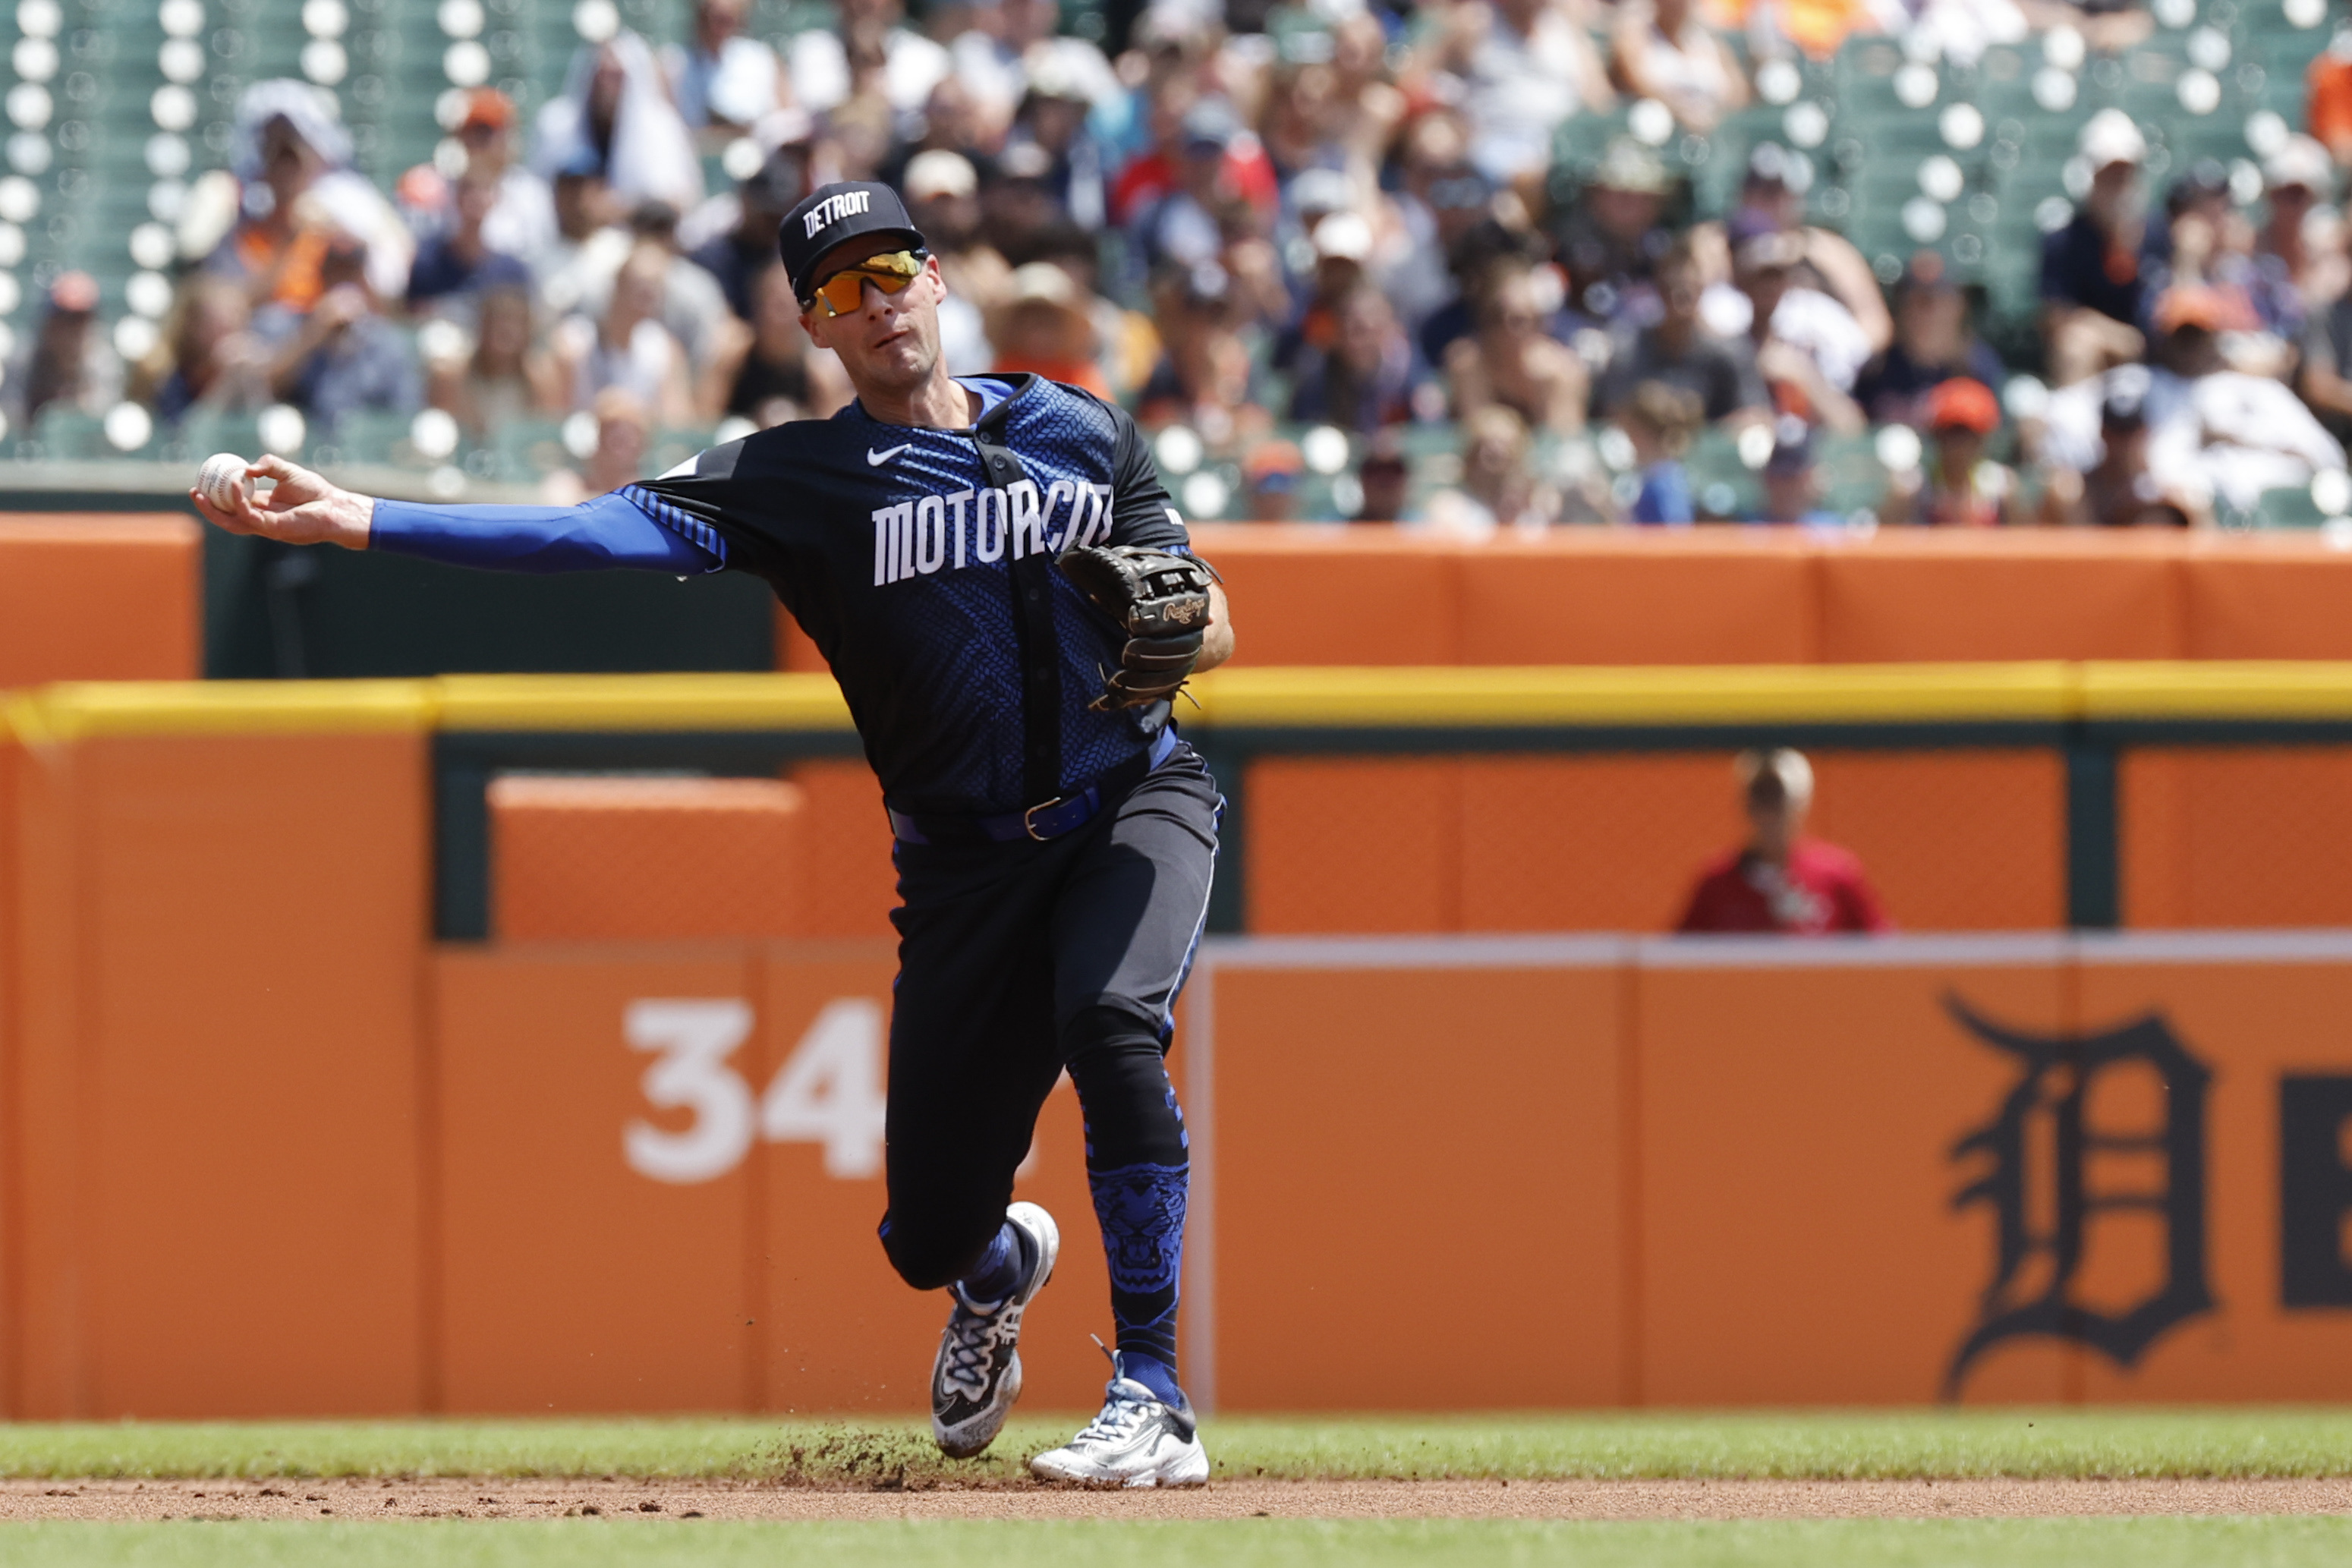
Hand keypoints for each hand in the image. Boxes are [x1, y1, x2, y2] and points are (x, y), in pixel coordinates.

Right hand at [189, 454, 373, 548]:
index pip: (234, 504)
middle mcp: (262, 518)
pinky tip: (235, 484)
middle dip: (208, 507)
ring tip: (200, 494)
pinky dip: (239, 501)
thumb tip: (247, 468)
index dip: (217, 495)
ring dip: (214, 510)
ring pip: (232, 521)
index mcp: (263, 506)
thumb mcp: (288, 471)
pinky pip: (250, 516)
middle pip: (227, 517)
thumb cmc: (316, 492)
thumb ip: (268, 465)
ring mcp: (266, 526)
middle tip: (193, 491)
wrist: (335, 506)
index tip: (203, 481)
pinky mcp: (273, 528)